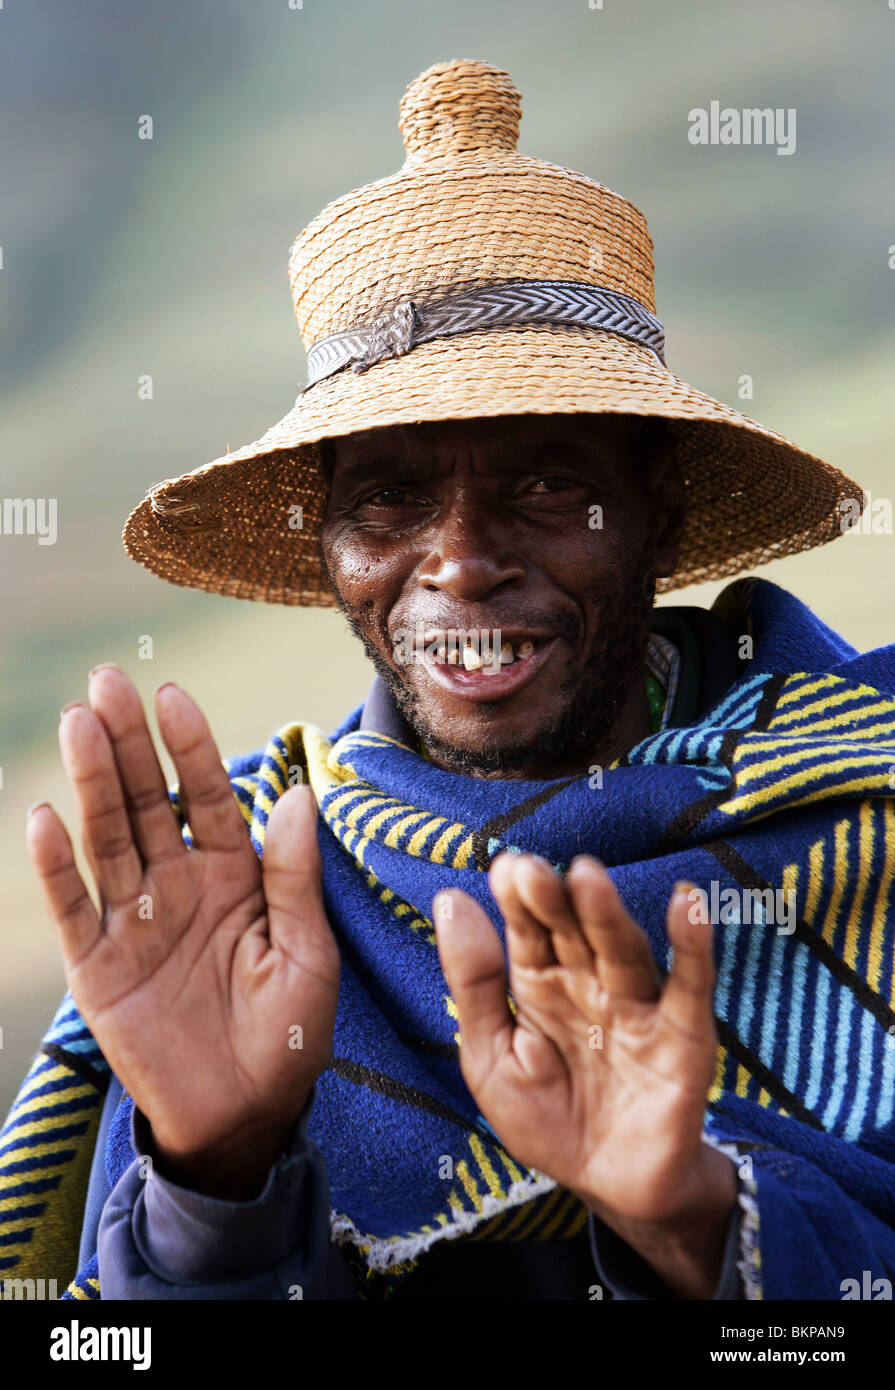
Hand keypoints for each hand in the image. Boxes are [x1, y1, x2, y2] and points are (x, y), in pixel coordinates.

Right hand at [26, 665, 339, 1196]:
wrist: (244, 1117)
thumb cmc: (288, 1035)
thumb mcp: (307, 956)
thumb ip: (294, 878)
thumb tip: (299, 795)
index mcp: (234, 875)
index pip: (207, 796)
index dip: (190, 747)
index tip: (172, 696)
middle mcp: (179, 884)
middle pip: (147, 800)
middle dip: (127, 743)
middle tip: (106, 682)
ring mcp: (134, 920)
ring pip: (108, 838)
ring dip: (91, 783)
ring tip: (78, 723)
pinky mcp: (98, 965)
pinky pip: (75, 908)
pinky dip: (57, 867)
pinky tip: (45, 818)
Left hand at [433, 854, 735, 1297]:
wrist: (609, 1189)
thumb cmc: (546, 1118)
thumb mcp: (490, 1057)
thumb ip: (474, 983)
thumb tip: (451, 899)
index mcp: (541, 983)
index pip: (528, 931)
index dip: (517, 901)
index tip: (504, 869)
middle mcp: (590, 982)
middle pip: (572, 932)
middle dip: (553, 901)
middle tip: (530, 870)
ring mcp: (638, 1005)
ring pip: (621, 950)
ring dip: (607, 913)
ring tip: (587, 876)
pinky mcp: (684, 1036)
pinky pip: (690, 985)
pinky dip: (692, 944)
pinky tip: (686, 903)